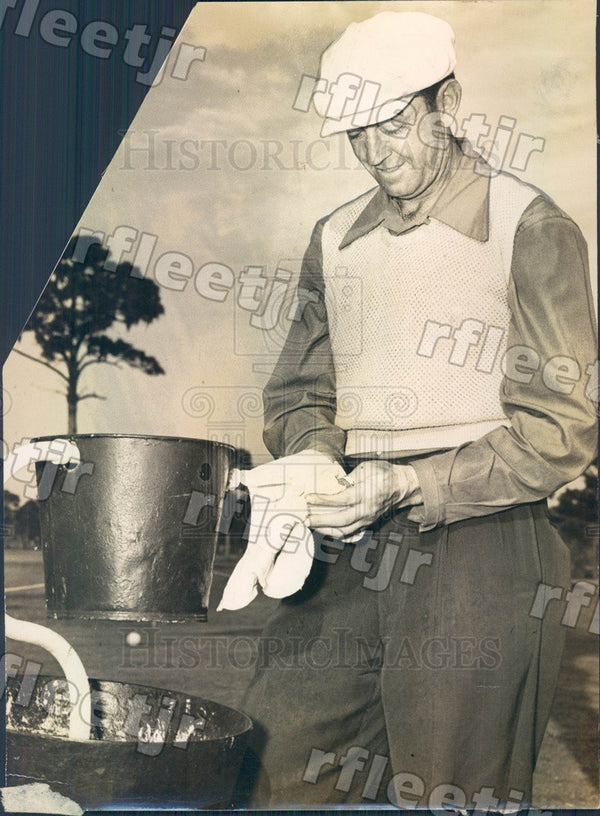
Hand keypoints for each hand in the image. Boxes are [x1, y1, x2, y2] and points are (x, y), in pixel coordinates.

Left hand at [305, 460, 421, 539]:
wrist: (402, 486)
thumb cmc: (383, 473)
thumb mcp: (366, 467)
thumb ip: (349, 477)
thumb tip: (333, 484)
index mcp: (366, 494)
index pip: (341, 499)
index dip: (323, 500)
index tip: (308, 498)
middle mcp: (367, 510)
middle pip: (340, 520)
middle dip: (319, 520)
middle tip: (304, 517)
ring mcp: (367, 519)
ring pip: (344, 531)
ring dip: (324, 529)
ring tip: (310, 524)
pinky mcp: (367, 524)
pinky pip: (349, 533)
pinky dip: (335, 534)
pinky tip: (323, 529)